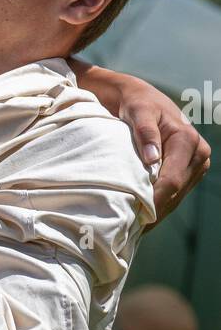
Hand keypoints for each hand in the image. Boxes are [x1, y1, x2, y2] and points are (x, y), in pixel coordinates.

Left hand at [116, 78, 209, 222]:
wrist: (144, 101)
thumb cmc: (137, 105)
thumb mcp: (138, 112)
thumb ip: (145, 133)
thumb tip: (153, 158)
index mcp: (187, 140)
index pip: (171, 180)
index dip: (154, 200)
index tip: (135, 216)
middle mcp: (198, 153)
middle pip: (175, 192)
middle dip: (154, 210)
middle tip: (130, 228)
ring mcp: (196, 165)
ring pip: (176, 197)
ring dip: (157, 212)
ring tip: (134, 228)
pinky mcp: (190, 172)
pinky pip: (175, 195)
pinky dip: (160, 206)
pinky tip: (143, 219)